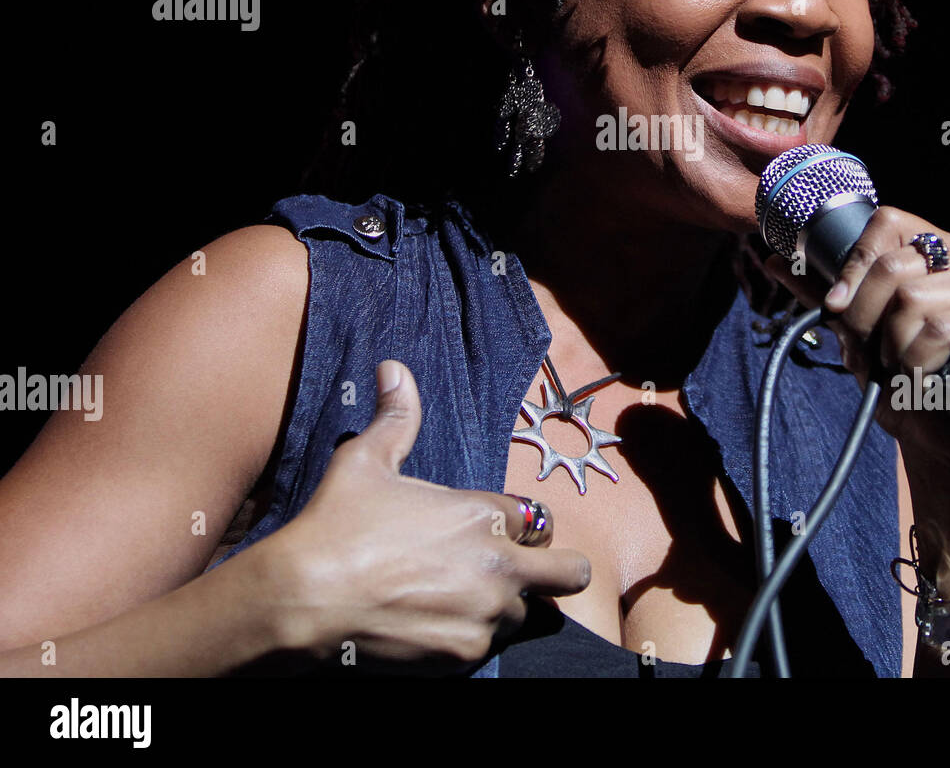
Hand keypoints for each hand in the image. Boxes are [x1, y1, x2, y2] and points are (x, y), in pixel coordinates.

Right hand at [263, 360, 590, 670]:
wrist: (303, 599)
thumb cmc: (336, 524)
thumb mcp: (366, 459)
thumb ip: (396, 417)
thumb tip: (395, 369)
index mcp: (485, 513)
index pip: (538, 519)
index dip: (520, 525)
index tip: (499, 531)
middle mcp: (499, 565)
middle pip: (570, 573)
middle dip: (557, 569)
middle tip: (530, 572)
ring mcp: (485, 614)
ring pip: (525, 615)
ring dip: (504, 607)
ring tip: (461, 600)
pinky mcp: (466, 655)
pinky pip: (489, 648)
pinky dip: (470, 639)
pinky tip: (436, 626)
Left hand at [762, 205, 949, 495]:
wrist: (947, 446)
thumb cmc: (909, 385)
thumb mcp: (859, 335)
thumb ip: (826, 296)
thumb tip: (773, 260)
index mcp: (946, 249)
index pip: (889, 222)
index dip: (854, 265)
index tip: (838, 307)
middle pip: (893, 264)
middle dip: (866, 318)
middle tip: (874, 357)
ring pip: (913, 296)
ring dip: (894, 347)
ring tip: (905, 373)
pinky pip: (940, 326)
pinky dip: (918, 360)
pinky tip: (925, 381)